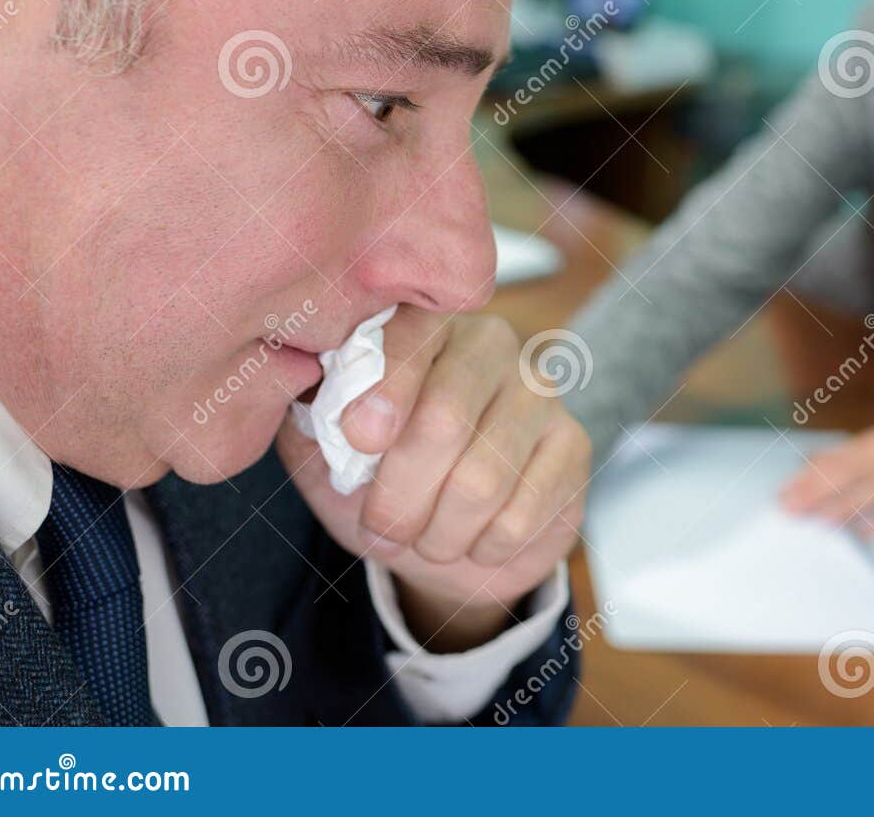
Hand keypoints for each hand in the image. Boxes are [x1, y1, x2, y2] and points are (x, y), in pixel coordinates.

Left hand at [274, 309, 589, 651]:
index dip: (386, 388)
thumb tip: (300, 390)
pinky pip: (523, 513)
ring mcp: (538, 392)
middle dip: (400, 495)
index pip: (411, 335)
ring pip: (482, 479)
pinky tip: (475, 540)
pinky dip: (483, 548)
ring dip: (439, 533)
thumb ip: (310, 415)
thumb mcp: (324, 449)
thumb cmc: (377, 481)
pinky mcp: (573, 443)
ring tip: (426, 539)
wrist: (445, 539)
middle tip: (382, 528)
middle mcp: (489, 344)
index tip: (361, 441)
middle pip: (446, 419)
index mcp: (423, 327)